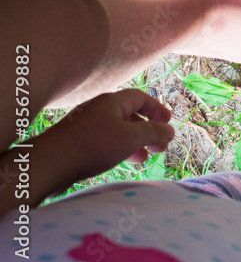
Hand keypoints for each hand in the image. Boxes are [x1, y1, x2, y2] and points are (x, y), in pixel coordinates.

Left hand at [46, 89, 174, 181]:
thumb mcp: (131, 138)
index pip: (142, 98)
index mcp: (113, 101)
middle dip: (149, 130)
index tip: (169, 124)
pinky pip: (105, 139)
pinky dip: (119, 147)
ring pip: (118, 129)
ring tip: (144, 158)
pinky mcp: (77, 140)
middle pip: (131, 114)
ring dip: (135, 142)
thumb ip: (154, 133)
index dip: (158, 109)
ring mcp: (87, 124)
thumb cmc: (93, 146)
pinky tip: (122, 160)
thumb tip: (170, 131)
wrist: (48, 163)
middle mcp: (99, 108)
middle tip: (161, 146)